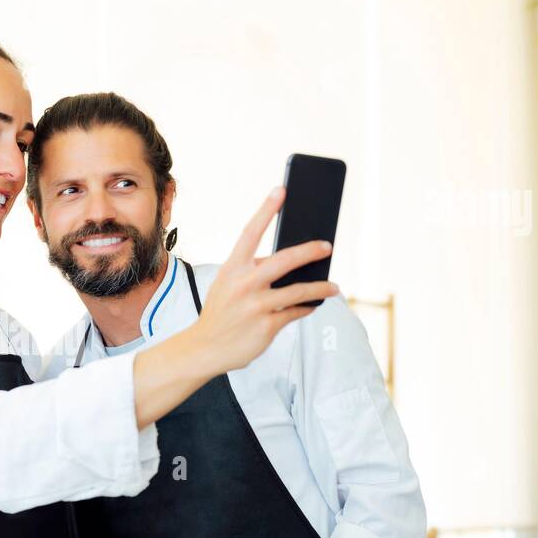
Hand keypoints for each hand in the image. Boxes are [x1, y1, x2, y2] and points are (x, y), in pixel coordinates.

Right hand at [190, 186, 337, 376]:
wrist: (205, 348)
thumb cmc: (220, 313)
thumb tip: (290, 265)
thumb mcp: (226, 285)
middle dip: (310, 250)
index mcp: (232, 268)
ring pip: (299, 290)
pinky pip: (295, 312)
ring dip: (321, 287)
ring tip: (333, 287)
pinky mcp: (267, 325)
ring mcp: (256, 305)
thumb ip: (251, 272)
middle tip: (327, 246)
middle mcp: (244, 284)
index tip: (282, 189)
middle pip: (285, 259)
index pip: (251, 232)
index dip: (266, 209)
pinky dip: (307, 307)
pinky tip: (313, 305)